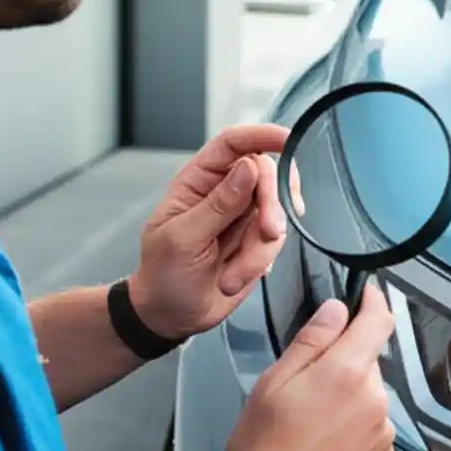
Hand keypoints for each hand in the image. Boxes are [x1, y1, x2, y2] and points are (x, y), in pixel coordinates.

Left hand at [129, 124, 302, 340]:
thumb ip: (217, 205)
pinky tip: (237, 275)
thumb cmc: (163, 275)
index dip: (261, 135)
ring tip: (231, 275)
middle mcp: (224, 192)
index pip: (232, 144)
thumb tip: (248, 168)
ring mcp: (243, 217)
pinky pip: (277, 241)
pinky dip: (261, 262)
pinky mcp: (257, 241)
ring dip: (259, 249)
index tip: (287, 140)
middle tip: (267, 232)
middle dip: (271, 204)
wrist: (171, 315)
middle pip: (265, 175)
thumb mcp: (183, 239)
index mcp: (197, 181)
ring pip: (276, 213)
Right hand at [224, 285, 396, 450]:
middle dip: (343, 359)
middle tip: (305, 380)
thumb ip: (310, 341)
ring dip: (348, 393)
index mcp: (347, 373)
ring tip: (309, 418)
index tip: (366, 294)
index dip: (373, 301)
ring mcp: (382, 431)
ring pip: (369, 392)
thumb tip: (334, 310)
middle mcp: (374, 400)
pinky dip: (353, 422)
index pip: (378, 320)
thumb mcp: (274, 382)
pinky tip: (323, 438)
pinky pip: (372, 422)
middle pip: (368, 358)